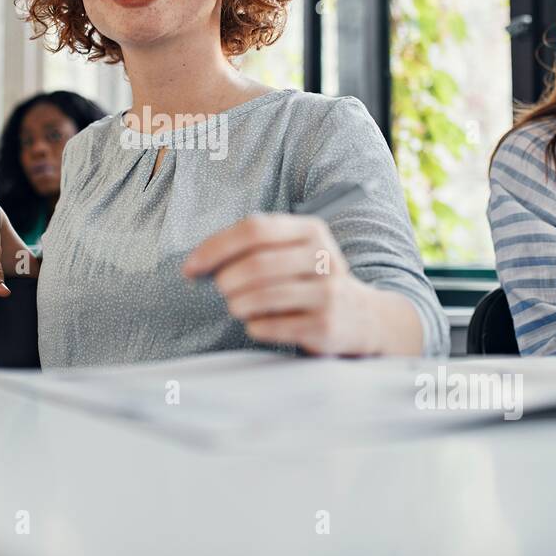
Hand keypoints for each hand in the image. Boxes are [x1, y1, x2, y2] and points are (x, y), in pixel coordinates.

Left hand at [181, 213, 390, 355]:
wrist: (364, 317)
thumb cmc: (311, 281)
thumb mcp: (294, 253)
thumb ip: (253, 249)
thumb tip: (197, 264)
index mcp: (310, 230)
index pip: (254, 229)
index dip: (215, 248)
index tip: (191, 267)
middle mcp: (323, 257)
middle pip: (256, 264)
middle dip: (226, 280)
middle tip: (221, 290)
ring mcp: (328, 292)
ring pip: (262, 296)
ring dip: (237, 304)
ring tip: (237, 307)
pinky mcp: (326, 325)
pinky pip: (272, 326)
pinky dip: (255, 326)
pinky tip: (257, 324)